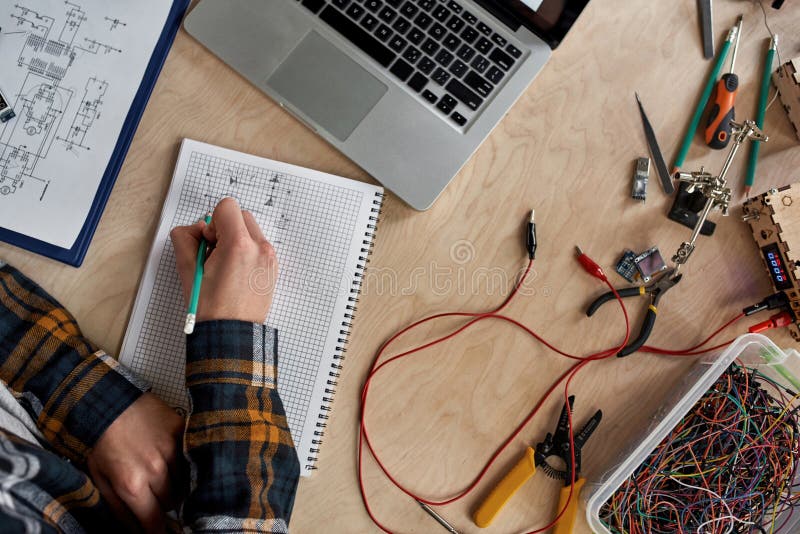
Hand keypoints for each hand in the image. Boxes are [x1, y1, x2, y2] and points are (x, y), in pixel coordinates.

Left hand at [87, 393, 184, 532]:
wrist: (109, 402)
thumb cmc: (101, 440)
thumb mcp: (99, 479)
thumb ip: (118, 508)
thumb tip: (135, 529)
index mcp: (132, 484)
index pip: (154, 520)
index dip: (156, 530)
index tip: (157, 531)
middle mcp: (155, 469)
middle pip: (172, 502)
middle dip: (163, 501)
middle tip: (153, 492)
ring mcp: (172, 449)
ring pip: (185, 481)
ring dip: (175, 482)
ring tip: (161, 472)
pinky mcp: (182, 432)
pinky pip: (191, 457)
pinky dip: (184, 461)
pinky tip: (173, 457)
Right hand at [171, 197, 277, 323]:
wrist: (231, 333)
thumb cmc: (211, 308)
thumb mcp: (187, 270)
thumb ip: (185, 239)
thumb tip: (193, 229)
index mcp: (239, 245)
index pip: (227, 206)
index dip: (212, 222)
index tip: (209, 242)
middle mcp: (260, 248)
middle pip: (241, 215)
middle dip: (225, 228)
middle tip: (214, 253)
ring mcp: (270, 258)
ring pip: (251, 230)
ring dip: (236, 239)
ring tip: (225, 264)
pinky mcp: (273, 267)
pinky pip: (258, 246)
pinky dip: (246, 251)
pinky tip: (235, 272)